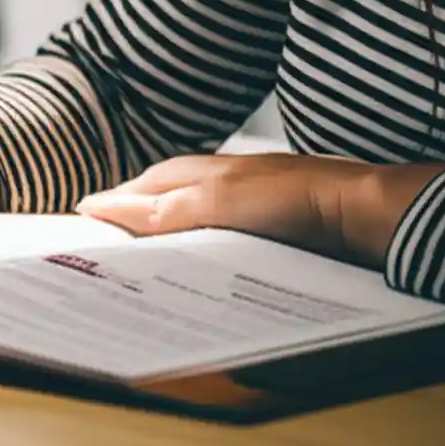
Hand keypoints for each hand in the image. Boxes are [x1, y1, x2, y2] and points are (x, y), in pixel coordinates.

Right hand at [75, 154, 382, 264]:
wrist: (364, 215)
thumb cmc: (294, 197)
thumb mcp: (217, 201)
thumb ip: (162, 208)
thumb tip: (103, 209)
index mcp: (197, 171)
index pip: (139, 189)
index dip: (110, 206)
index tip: (80, 226)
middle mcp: (216, 185)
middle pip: (161, 203)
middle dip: (131, 221)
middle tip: (103, 252)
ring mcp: (243, 208)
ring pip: (188, 225)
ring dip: (164, 243)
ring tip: (142, 270)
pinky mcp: (267, 231)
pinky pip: (218, 244)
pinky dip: (199, 256)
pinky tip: (199, 274)